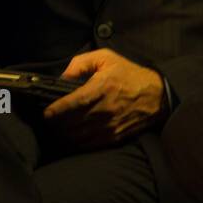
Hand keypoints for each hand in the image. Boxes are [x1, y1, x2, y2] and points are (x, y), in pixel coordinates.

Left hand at [42, 48, 166, 148]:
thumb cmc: (128, 74)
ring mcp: (110, 126)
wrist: (157, 95)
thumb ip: (80, 63)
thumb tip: (62, 77)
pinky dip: (77, 143)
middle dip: (56, 124)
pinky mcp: (114, 137)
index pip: (74, 103)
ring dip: (64, 135)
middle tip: (48, 122)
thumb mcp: (105, 58)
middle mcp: (105, 109)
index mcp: (103, 87)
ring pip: (79, 136)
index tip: (45, 113)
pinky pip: (89, 145)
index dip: (57, 110)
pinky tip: (70, 138)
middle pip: (73, 123)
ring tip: (56, 130)